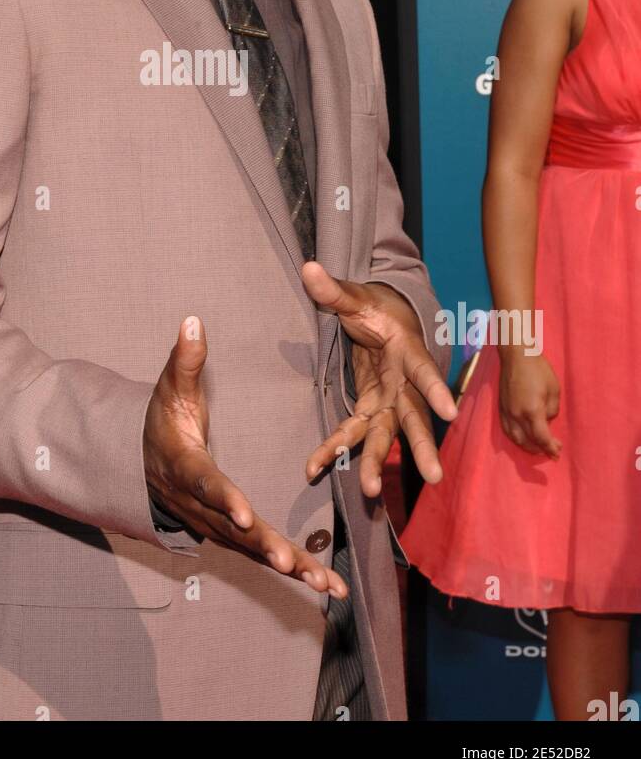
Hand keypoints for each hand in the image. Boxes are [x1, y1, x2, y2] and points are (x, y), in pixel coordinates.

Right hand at [143, 315, 347, 598]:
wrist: (143, 460)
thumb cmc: (163, 417)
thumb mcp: (169, 387)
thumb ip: (184, 358)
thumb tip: (192, 321)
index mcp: (185, 466)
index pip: (204, 483)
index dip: (222, 499)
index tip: (243, 513)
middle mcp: (200, 504)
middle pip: (232, 529)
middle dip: (262, 545)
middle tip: (287, 561)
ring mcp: (215, 524)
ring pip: (252, 549)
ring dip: (288, 566)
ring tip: (324, 583)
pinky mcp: (233, 533)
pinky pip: (264, 554)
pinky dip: (296, 570)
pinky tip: (329, 587)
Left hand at [301, 264, 457, 496]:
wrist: (386, 318)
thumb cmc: (376, 307)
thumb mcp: (356, 297)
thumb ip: (333, 290)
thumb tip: (309, 267)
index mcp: (406, 351)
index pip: (424, 370)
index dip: (436, 388)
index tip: (450, 411)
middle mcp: (403, 383)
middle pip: (413, 417)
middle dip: (421, 446)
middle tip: (434, 476)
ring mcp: (389, 400)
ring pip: (387, 435)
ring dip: (376, 462)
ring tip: (369, 491)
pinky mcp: (372, 409)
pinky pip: (353, 433)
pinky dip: (334, 450)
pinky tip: (313, 470)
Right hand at [498, 350, 561, 457]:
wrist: (516, 356)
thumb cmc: (539, 370)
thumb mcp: (554, 390)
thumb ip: (552, 410)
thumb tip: (547, 420)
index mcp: (532, 410)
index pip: (541, 437)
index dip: (550, 448)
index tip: (558, 453)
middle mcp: (517, 414)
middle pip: (528, 441)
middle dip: (541, 449)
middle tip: (552, 450)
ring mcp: (507, 412)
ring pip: (515, 438)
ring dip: (527, 446)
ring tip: (538, 448)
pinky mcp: (501, 408)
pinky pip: (506, 429)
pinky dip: (515, 438)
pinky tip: (522, 438)